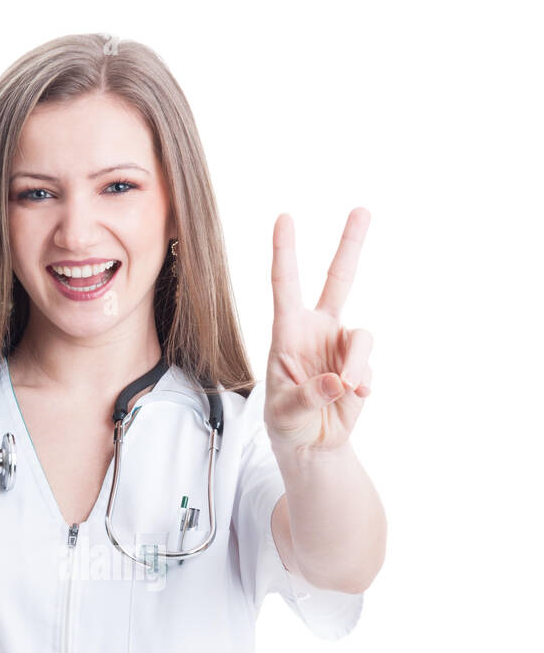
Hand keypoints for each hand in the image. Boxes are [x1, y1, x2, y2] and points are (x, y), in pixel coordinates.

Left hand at [265, 207, 372, 452]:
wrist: (310, 443)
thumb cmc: (286, 423)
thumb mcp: (286, 413)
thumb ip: (308, 396)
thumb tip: (339, 381)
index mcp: (287, 332)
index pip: (285, 286)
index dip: (285, 253)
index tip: (284, 218)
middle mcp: (316, 330)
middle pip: (338, 280)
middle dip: (350, 244)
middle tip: (362, 209)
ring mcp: (341, 345)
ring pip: (362, 337)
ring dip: (358, 363)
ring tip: (347, 390)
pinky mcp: (360, 364)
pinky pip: (368, 365)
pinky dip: (363, 383)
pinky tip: (353, 399)